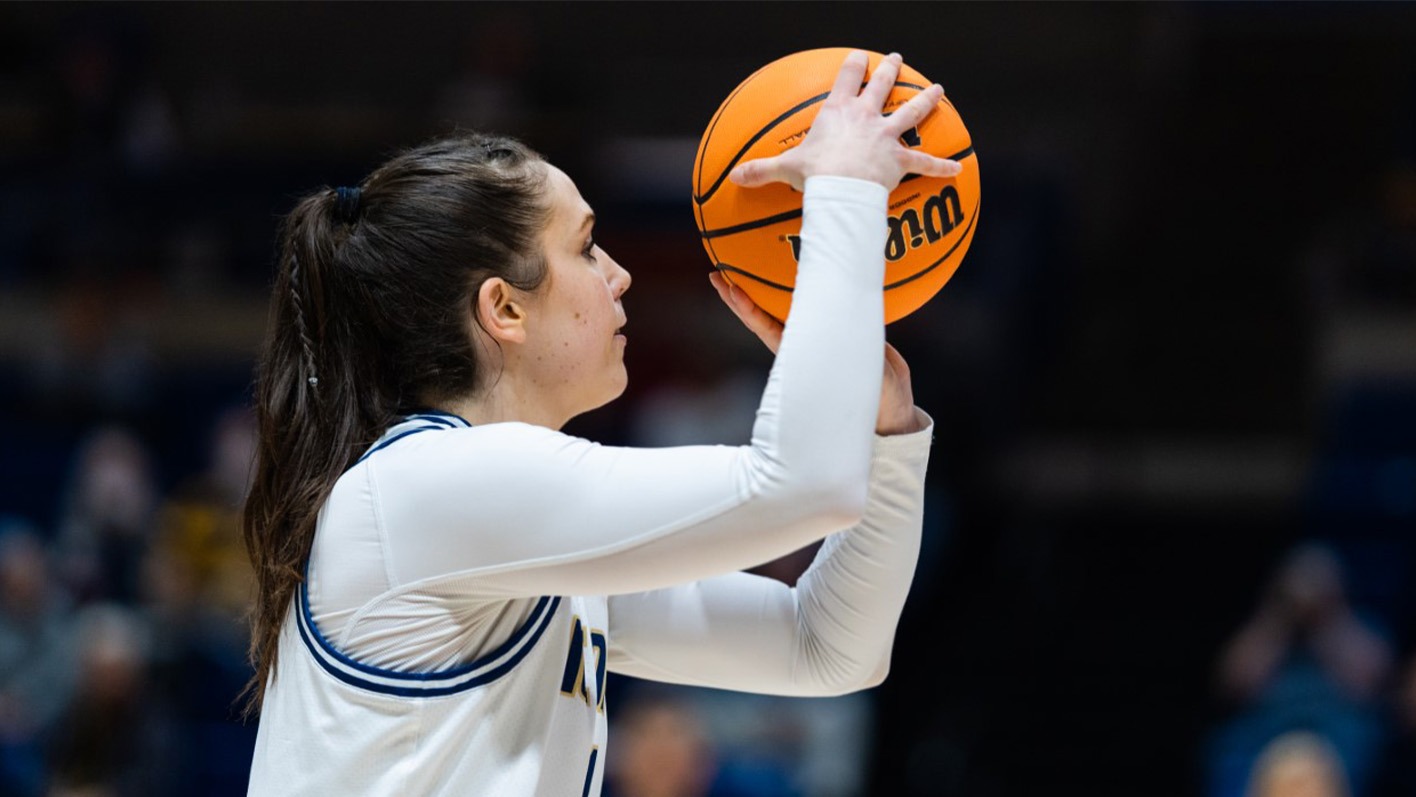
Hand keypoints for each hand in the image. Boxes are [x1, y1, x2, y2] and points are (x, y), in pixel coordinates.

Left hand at [710, 272, 921, 434]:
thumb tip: (828, 327)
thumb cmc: (871, 398)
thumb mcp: (854, 375)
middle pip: (761, 316)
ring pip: (781, 309)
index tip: (728, 287)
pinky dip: (802, 290)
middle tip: (716, 274)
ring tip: (744, 267)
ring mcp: (814, 339)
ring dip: (762, 290)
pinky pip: (811, 307)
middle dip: (739, 296)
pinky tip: (799, 274)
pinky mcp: (831, 333)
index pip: (764, 327)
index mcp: (798, 355)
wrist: (892, 407)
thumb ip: (840, 355)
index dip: (746, 307)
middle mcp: (801, 344)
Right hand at [729, 51, 962, 191]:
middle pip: (882, 85)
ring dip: (927, 99)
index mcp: (838, 112)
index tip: (859, 56)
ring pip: (912, 111)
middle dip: (889, 69)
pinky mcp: (900, 159)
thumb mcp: (784, 169)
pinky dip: (941, 167)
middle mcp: (866, 116)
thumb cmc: (814, 174)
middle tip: (894, 58)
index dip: (854, 65)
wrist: (841, 188)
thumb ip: (761, 170)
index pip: (847, 78)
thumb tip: (733, 177)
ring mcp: (887, 135)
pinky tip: (957, 168)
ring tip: (939, 90)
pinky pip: (925, 163)